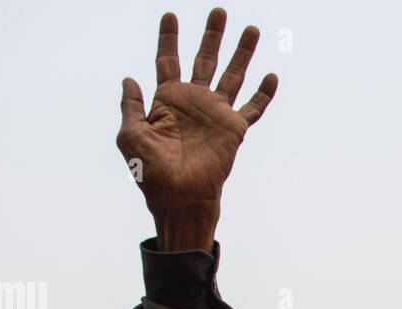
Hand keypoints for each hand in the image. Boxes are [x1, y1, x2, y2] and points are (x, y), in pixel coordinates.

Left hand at [118, 9, 277, 249]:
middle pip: (205, 60)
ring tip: (251, 30)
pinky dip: (263, 94)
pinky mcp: (234, 130)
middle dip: (212, 36)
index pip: (168, 60)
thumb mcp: (130, 136)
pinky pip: (253, 109)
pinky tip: (271, 76)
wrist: (179, 198)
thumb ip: (131, 106)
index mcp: (167, 100)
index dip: (168, 38)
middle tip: (219, 11)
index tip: (170, 15)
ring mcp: (216, 115)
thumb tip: (129, 79)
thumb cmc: (151, 173)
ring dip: (241, 53)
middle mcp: (194, 102)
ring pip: (232, 76)